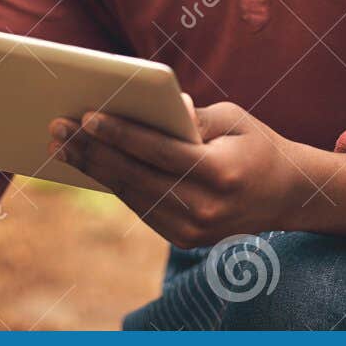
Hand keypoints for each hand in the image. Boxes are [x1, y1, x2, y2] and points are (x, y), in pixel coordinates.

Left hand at [49, 100, 305, 248]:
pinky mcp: (183, 239)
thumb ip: (191, 115)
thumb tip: (153, 106)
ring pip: (131, 195)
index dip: (121, 134)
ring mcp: (193, 230)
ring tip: (62, 144)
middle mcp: (205, 208)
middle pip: (135, 176)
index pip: (159, 152)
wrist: (288, 196)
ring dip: (93, 168)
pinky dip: (112, 183)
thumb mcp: (233, 119)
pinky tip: (87, 162)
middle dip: (92, 151)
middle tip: (58, 127)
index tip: (87, 116)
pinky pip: (139, 206)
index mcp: (220, 173)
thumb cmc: (256, 145)